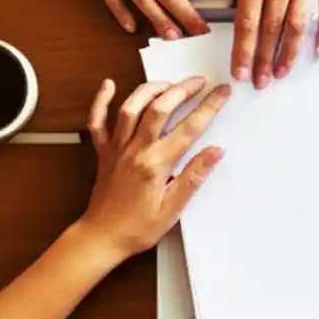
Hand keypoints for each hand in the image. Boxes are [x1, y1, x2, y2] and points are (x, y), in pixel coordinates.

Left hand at [79, 77, 231, 257]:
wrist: (102, 237)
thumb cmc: (137, 228)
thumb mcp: (173, 209)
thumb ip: (194, 177)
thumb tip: (216, 152)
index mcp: (155, 165)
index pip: (188, 129)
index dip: (208, 107)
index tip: (222, 92)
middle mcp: (134, 151)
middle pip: (158, 108)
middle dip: (181, 90)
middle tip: (199, 81)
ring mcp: (116, 149)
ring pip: (130, 108)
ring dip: (150, 90)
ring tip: (168, 83)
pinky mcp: (103, 152)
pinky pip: (97, 121)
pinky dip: (100, 101)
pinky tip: (108, 85)